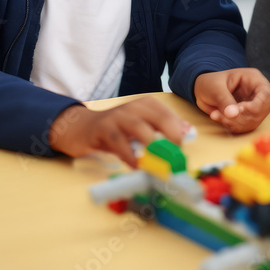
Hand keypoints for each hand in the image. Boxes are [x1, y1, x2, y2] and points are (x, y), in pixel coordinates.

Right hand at [48, 97, 191, 167]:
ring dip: (151, 146)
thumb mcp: (141, 127)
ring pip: (139, 127)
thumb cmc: (116, 130)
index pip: (168, 114)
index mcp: (146, 104)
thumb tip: (187, 133)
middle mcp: (134, 106)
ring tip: (158, 162)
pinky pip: (118, 141)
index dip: (178, 132)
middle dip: (171, 137)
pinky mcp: (102, 128)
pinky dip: (129, 155)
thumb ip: (162, 130)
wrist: (81, 128)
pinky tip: (136, 165)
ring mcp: (117, 116)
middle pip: (159, 118)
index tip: (182, 150)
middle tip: (175, 156)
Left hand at [194, 68, 269, 133]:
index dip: (256, 105)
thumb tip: (234, 114)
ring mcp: (253, 106)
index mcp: (254, 79)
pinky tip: (220, 119)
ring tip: (217, 115)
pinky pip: (245, 127)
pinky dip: (233, 127)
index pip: (266, 94)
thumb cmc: (210, 82)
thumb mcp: (215, 88)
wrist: (203, 90)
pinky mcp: (247, 117)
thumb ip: (225, 100)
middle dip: (244, 116)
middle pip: (262, 110)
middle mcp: (257, 93)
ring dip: (236, 123)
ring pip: (254, 121)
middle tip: (225, 115)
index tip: (239, 110)